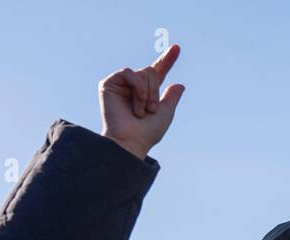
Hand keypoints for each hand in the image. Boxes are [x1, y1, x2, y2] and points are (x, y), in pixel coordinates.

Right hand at [99, 44, 184, 160]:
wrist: (131, 141)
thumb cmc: (147, 132)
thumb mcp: (166, 113)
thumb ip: (172, 98)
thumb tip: (180, 84)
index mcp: (147, 91)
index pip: (158, 71)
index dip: (167, 60)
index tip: (177, 48)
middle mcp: (133, 85)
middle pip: (151, 71)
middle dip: (156, 92)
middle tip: (151, 110)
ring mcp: (121, 83)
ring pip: (143, 72)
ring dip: (148, 94)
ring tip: (142, 111)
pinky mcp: (109, 83)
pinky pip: (130, 73)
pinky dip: (138, 89)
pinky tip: (135, 105)